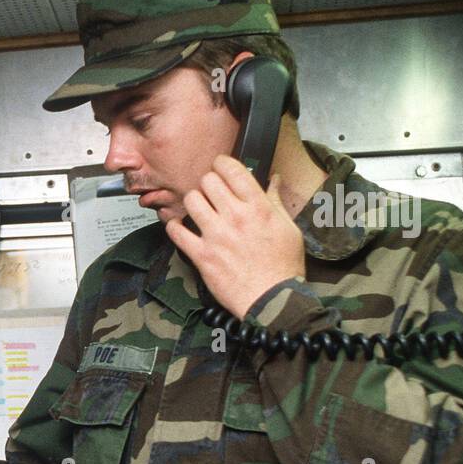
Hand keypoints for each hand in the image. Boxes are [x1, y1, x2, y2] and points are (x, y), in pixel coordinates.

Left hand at [165, 155, 304, 319]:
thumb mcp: (289, 228)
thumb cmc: (283, 267)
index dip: (223, 164)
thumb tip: (273, 180)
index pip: (233, 170)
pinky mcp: (202, 255)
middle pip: (208, 181)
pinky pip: (176, 232)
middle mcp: (235, 217)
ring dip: (193, 202)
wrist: (272, 299)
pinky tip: (179, 226)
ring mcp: (216, 236)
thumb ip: (276, 201)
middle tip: (211, 191)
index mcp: (258, 208)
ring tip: (198, 208)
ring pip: (191, 201)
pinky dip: (174, 226)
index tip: (221, 167)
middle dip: (208, 183)